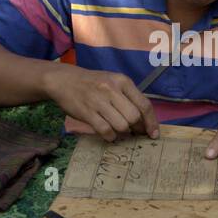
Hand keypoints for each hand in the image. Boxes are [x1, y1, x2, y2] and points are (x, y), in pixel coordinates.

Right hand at [43, 64, 159, 141]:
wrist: (63, 80)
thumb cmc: (92, 83)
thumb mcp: (113, 82)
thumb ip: (128, 97)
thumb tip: (144, 120)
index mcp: (122, 81)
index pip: (144, 104)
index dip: (151, 122)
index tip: (153, 134)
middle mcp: (112, 89)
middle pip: (134, 117)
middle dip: (136, 128)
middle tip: (134, 132)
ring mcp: (99, 101)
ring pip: (121, 125)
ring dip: (123, 133)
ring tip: (119, 132)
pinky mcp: (87, 112)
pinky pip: (105, 130)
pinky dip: (110, 137)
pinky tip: (109, 135)